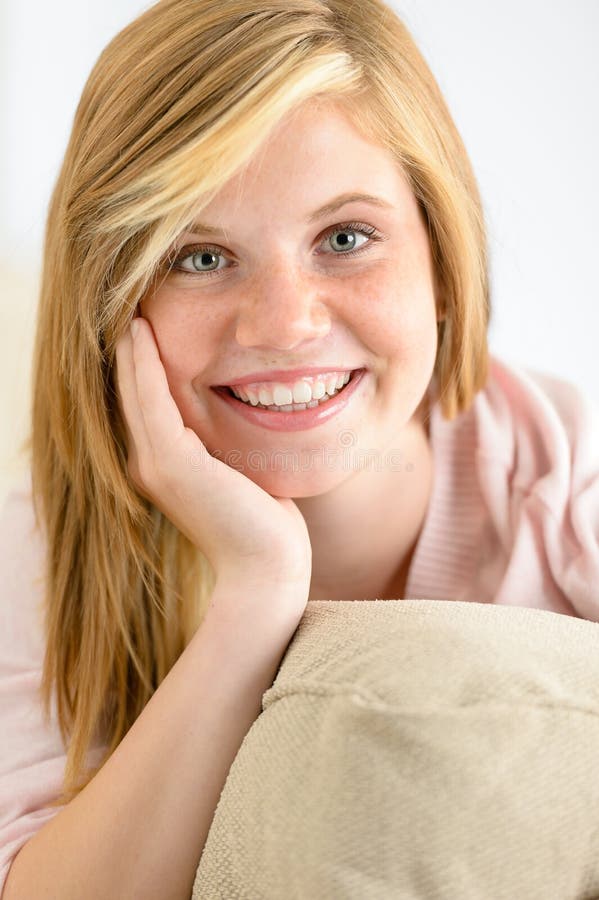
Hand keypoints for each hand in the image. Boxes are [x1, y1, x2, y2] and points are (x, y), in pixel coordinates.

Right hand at [114, 316, 311, 594]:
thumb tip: (245, 409)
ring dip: (131, 348)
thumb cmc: (264, 524)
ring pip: (134, 392)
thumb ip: (226, 443)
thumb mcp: (239, 473)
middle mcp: (149, 464)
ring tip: (130, 309)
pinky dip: (144, 364)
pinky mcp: (173, 461)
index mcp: (165, 466)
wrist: (267, 568)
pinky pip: (151, 399)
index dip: (143, 365)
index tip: (147, 325)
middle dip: (132, 351)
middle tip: (131, 305)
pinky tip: (142, 331)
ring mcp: (156, 464)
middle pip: (131, 394)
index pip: (147, 405)